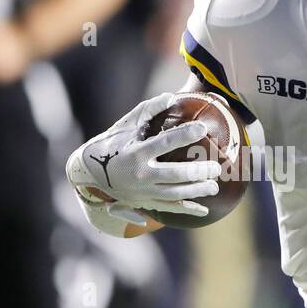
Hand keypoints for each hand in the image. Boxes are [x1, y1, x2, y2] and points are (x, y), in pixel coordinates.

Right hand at [66, 93, 220, 217]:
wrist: (90, 174)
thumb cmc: (112, 143)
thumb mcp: (126, 124)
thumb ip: (148, 110)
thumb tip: (172, 97)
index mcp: (136, 152)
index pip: (164, 143)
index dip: (184, 135)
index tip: (203, 128)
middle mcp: (140, 174)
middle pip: (175, 175)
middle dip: (198, 171)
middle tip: (216, 167)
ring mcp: (143, 192)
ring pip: (174, 194)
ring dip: (196, 191)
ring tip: (214, 187)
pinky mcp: (144, 202)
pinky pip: (169, 208)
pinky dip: (187, 210)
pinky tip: (204, 210)